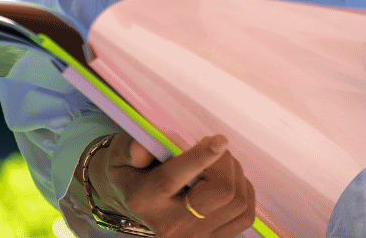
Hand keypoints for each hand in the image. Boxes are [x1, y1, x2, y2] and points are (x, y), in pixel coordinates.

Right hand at [81, 131, 256, 237]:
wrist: (130, 200)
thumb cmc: (128, 169)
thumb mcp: (121, 153)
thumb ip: (132, 147)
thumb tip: (143, 147)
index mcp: (145, 199)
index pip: (173, 178)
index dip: (200, 157)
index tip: (219, 140)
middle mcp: (170, 225)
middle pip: (219, 193)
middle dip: (225, 162)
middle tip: (215, 146)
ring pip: (236, 204)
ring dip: (235, 174)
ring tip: (220, 162)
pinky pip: (244, 216)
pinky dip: (244, 192)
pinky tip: (229, 179)